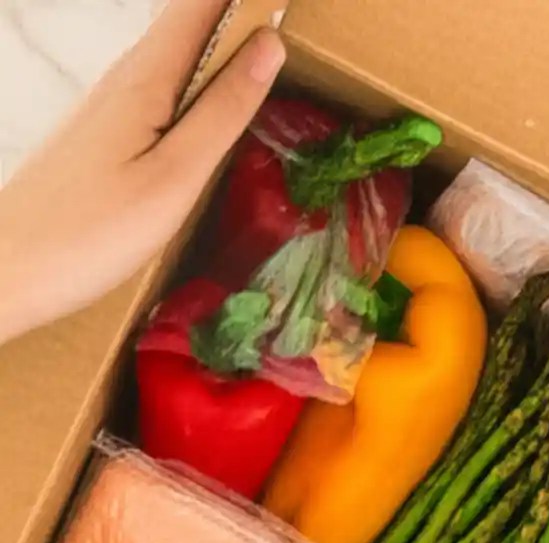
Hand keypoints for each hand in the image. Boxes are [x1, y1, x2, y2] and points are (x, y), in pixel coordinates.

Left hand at [0, 0, 284, 345]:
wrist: (6, 275)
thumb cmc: (93, 233)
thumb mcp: (176, 176)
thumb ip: (224, 110)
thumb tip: (270, 45)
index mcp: (144, 80)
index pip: (201, 6)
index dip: (246, 1)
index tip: (287, 9)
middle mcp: (123, 80)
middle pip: (188, 25)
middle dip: (239, 19)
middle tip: (287, 26)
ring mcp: (108, 107)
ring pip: (175, 58)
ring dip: (220, 52)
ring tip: (267, 63)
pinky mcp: (102, 135)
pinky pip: (160, 89)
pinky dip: (197, 85)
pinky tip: (214, 113)